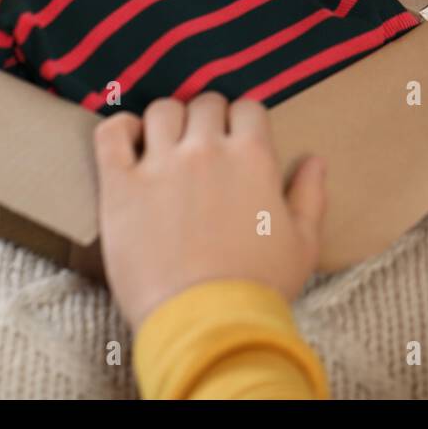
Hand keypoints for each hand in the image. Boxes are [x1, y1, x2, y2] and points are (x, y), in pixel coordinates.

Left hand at [94, 93, 326, 328]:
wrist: (208, 324)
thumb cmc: (260, 288)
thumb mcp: (303, 245)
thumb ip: (310, 196)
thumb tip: (315, 160)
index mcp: (252, 157)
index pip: (247, 109)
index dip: (243, 122)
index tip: (237, 141)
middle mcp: (205, 150)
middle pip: (205, 104)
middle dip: (207, 119)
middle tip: (203, 148)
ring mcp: (160, 164)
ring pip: (161, 111)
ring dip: (167, 122)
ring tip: (167, 147)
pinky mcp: (121, 186)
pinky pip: (112, 134)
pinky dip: (120, 128)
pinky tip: (129, 139)